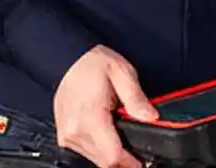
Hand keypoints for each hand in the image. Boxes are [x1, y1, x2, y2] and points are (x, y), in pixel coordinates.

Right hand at [53, 45, 156, 167]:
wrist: (68, 57)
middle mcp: (74, 131)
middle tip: (134, 150)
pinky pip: (84, 151)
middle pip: (104, 162)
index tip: (141, 161)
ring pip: (94, 159)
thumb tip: (151, 116)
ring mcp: (67, 134)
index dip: (130, 163)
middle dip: (122, 159)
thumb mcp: (121, 73)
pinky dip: (97, 148)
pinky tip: (105, 134)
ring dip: (109, 154)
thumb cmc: (92, 62)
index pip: (112, 156)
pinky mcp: (64, 134)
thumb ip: (136, 98)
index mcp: (89, 117)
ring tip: (119, 136)